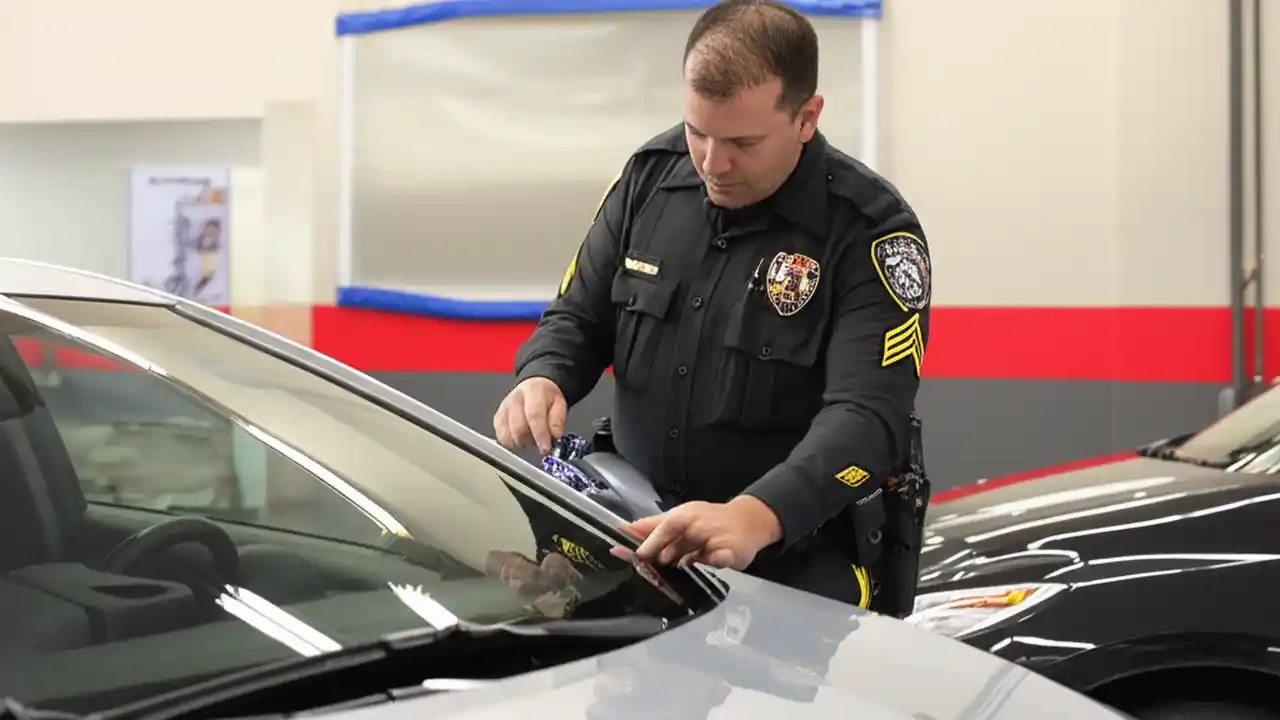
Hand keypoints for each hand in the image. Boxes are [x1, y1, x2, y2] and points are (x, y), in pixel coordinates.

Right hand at [493, 377, 566, 454]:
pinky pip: (501, 437)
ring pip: (508, 434)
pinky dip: (512, 443)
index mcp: (533, 392)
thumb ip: (558, 420)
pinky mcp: (497, 418)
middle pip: (518, 427)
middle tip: (540, 442)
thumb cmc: (546, 398)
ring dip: (521, 442)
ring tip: (531, 437)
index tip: (545, 448)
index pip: (534, 415)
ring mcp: (503, 408)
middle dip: (530, 441)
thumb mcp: (560, 404)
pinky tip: (521, 438)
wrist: (534, 388)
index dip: (540, 434)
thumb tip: (555, 435)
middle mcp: (515, 399)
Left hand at [613, 496, 782, 570]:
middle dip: (656, 548)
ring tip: (678, 563)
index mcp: (683, 517)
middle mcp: (696, 523)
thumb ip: (653, 526)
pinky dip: (717, 558)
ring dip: (682, 556)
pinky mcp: (731, 549)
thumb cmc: (709, 521)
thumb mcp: (681, 519)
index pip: (659, 526)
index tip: (618, 548)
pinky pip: (722, 555)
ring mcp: (714, 535)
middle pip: (672, 532)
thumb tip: (624, 529)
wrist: (748, 520)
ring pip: (694, 547)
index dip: (641, 538)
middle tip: (643, 561)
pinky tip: (714, 560)